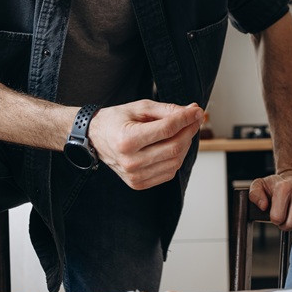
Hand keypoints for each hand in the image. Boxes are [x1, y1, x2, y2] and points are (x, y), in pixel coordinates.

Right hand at [88, 101, 203, 189]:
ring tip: (184, 130)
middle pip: (174, 148)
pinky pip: (169, 172)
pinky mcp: (138, 184)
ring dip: (185, 144)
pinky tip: (173, 145)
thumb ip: (167, 110)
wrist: (95, 138)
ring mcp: (134, 176)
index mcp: (127, 139)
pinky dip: (176, 158)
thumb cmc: (116, 120)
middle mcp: (130, 161)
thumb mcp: (140, 107)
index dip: (186, 118)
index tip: (196, 110)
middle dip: (189, 131)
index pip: (167, 129)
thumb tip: (192, 111)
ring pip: (175, 162)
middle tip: (194, 119)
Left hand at [248, 169, 291, 230]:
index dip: (275, 218)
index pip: (277, 218)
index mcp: (284, 188)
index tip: (277, 211)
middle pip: (291, 224)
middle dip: (285, 223)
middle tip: (285, 214)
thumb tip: (263, 206)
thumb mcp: (260, 185)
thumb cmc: (277, 184)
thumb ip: (255, 194)